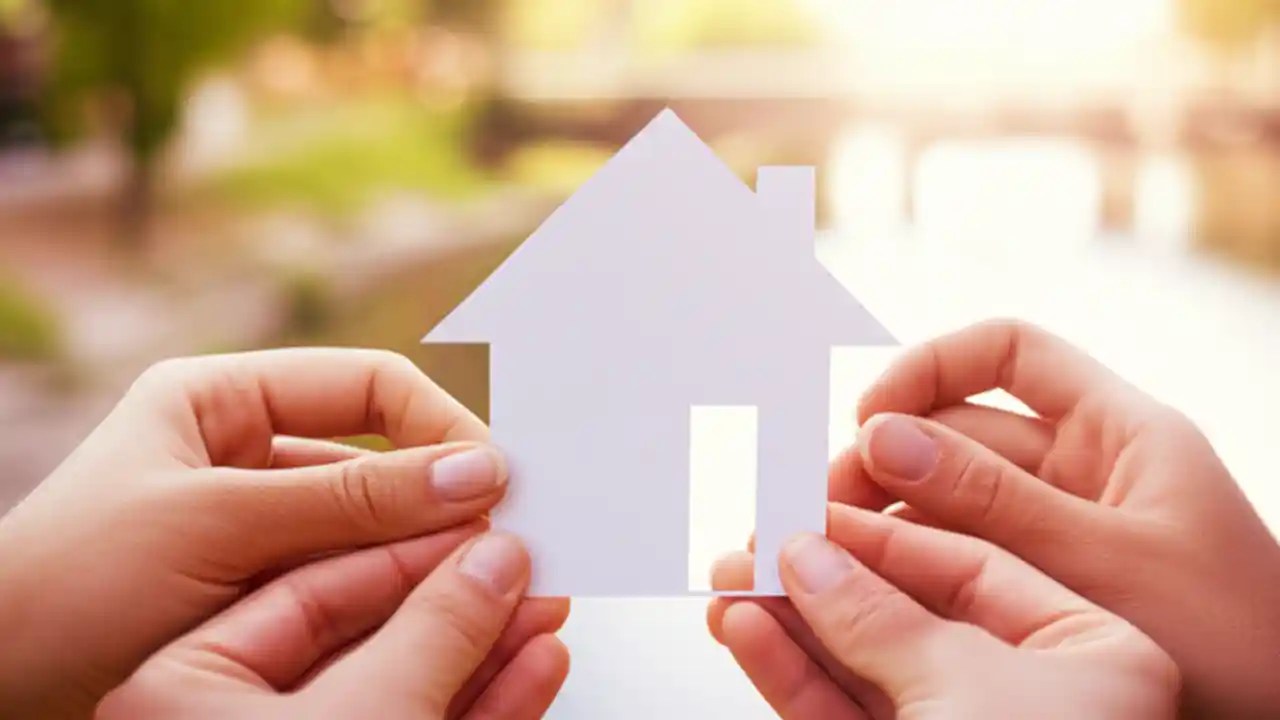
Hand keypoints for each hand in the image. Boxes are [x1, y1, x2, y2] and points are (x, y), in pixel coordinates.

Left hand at [0, 349, 567, 717]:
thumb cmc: (65, 590)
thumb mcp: (216, 526)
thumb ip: (350, 500)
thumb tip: (473, 473)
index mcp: (221, 401)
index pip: (366, 386)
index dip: (438, 422)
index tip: (492, 475)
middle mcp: (246, 456)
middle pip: (378, 458)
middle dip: (442, 498)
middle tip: (509, 535)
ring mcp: (257, 529)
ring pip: (370, 528)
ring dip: (424, 552)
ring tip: (484, 583)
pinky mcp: (263, 595)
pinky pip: (348, 584)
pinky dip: (391, 598)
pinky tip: (430, 617)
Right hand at [709, 504, 1179, 718]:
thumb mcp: (966, 687)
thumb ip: (877, 613)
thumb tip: (807, 553)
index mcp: (1092, 656)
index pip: (968, 565)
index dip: (879, 532)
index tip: (807, 507)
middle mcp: (1031, 698)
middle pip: (903, 613)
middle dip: (820, 579)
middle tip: (754, 545)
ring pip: (860, 667)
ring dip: (788, 625)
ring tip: (730, 585)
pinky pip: (840, 716)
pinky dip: (789, 675)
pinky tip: (747, 634)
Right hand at [838, 320, 1279, 718]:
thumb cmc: (1235, 645)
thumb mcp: (1107, 562)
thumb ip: (993, 497)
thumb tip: (884, 433)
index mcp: (1118, 433)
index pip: (1009, 353)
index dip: (932, 366)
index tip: (870, 416)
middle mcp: (1080, 473)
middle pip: (960, 431)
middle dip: (885, 458)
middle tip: (817, 503)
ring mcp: (1056, 536)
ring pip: (947, 501)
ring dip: (883, 515)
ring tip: (817, 549)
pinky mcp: (1034, 592)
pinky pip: (956, 559)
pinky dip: (904, 566)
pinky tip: (855, 586)